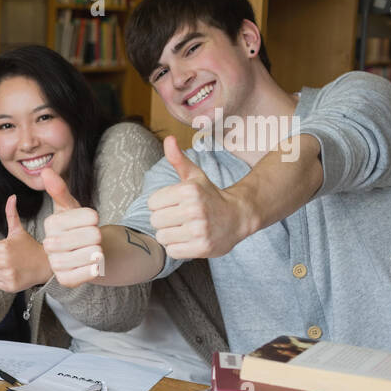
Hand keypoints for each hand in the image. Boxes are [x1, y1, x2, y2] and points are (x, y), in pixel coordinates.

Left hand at [0, 195, 49, 292]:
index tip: (1, 250)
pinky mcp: (10, 286)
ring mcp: (8, 275)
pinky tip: (13, 274)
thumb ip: (11, 214)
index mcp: (3, 247)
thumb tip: (12, 196)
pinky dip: (2, 280)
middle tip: (7, 258)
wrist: (46, 265)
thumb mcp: (19, 231)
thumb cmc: (29, 247)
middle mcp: (4, 261)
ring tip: (11, 266)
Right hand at [40, 169, 105, 287]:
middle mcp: (49, 244)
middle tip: (96, 237)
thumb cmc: (78, 226)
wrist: (85, 250)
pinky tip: (96, 264)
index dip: (91, 217)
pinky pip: (80, 275)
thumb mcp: (72, 207)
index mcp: (51, 224)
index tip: (94, 218)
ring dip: (96, 252)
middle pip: (86, 236)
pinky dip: (91, 269)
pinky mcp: (64, 279)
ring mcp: (55, 263)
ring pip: (84, 256)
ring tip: (97, 250)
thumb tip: (44, 171)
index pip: (80, 217)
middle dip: (95, 235)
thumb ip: (60, 190)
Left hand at [147, 136, 245, 258]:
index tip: (175, 205)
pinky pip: (172, 251)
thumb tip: (168, 139)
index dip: (161, 205)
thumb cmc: (210, 196)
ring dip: (170, 235)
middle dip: (164, 221)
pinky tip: (189, 240)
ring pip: (162, 237)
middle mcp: (194, 210)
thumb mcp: (195, 177)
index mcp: (189, 191)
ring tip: (185, 229)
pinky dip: (177, 248)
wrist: (238, 217)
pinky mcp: (202, 248)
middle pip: (155, 221)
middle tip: (180, 218)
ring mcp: (199, 230)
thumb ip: (178, 160)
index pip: (152, 203)